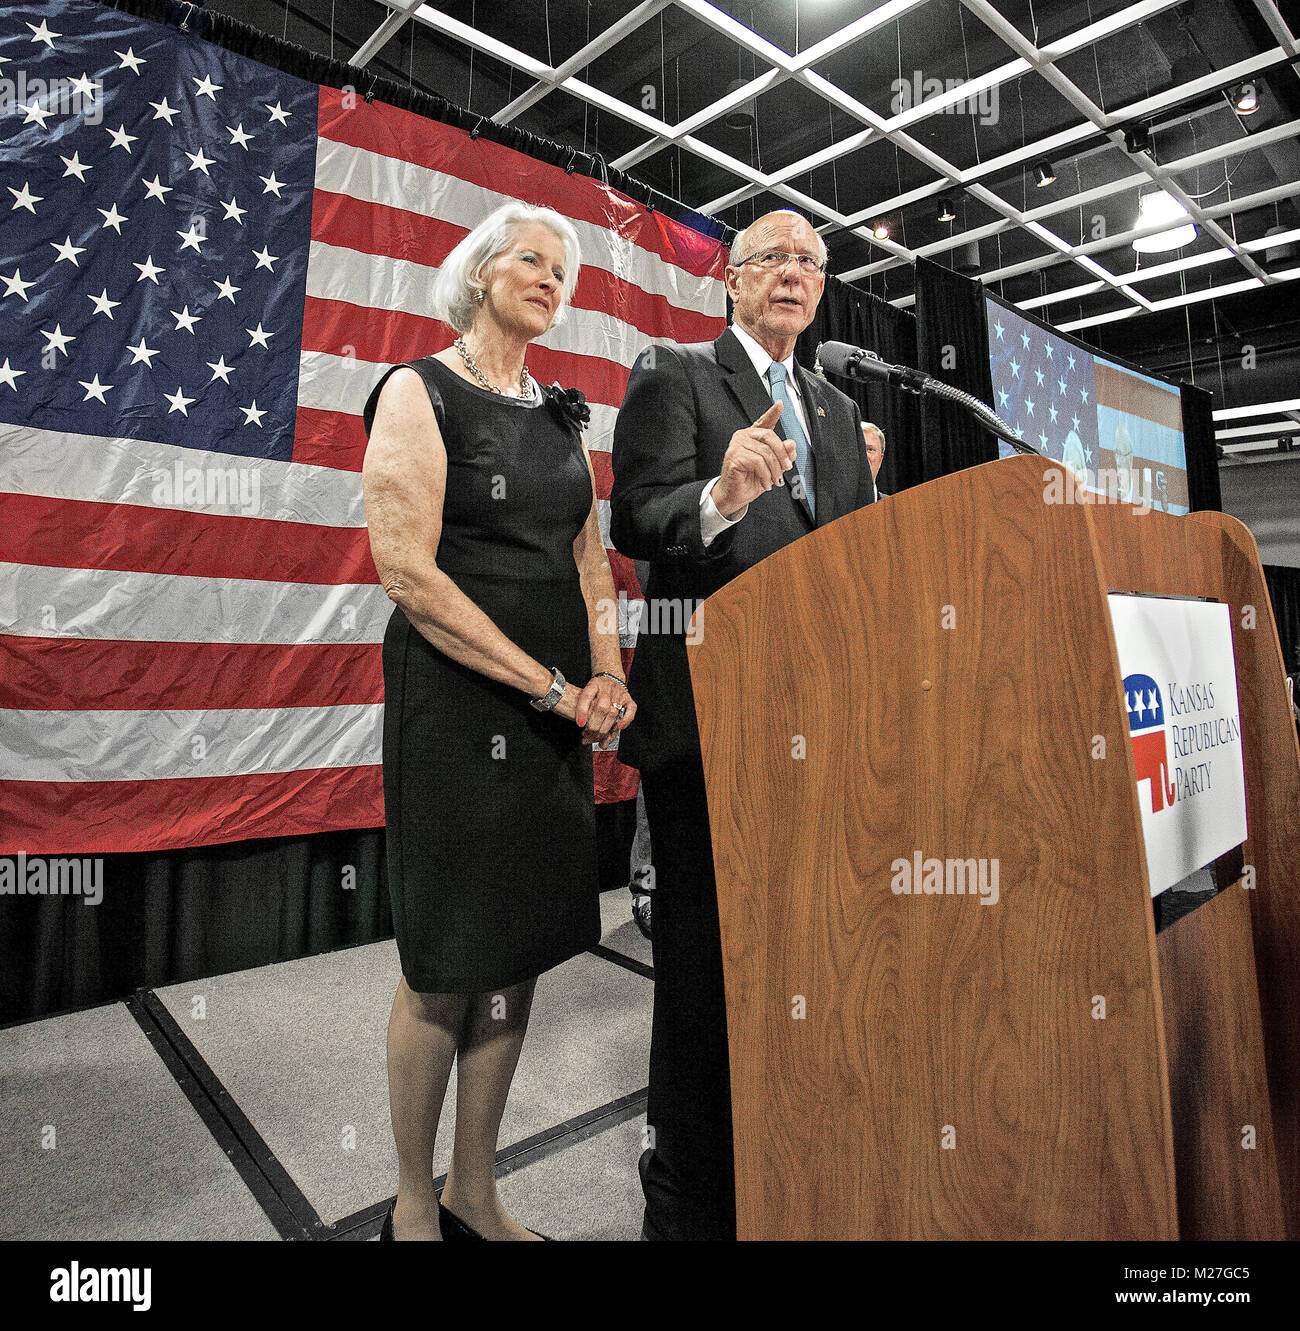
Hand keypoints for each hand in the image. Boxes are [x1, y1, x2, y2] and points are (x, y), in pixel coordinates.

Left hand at [575, 675, 635, 748]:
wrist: (611, 676)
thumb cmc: (597, 689)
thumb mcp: (586, 691)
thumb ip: (583, 705)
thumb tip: (579, 725)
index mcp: (594, 684)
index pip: (587, 696)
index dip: (582, 711)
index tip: (580, 724)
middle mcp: (607, 688)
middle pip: (601, 708)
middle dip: (594, 726)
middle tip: (587, 737)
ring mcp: (619, 693)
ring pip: (613, 712)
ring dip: (605, 729)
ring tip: (597, 739)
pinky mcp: (628, 699)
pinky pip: (631, 709)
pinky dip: (626, 719)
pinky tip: (619, 728)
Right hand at [710, 401, 795, 517]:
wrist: (736, 496)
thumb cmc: (751, 480)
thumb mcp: (773, 468)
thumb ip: (783, 455)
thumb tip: (791, 444)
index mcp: (753, 437)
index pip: (764, 422)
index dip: (772, 413)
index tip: (780, 404)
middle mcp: (743, 437)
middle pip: (770, 437)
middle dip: (782, 455)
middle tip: (786, 469)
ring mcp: (736, 445)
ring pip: (765, 452)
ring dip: (774, 470)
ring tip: (774, 481)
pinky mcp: (734, 457)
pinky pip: (757, 462)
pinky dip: (765, 475)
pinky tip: (765, 483)